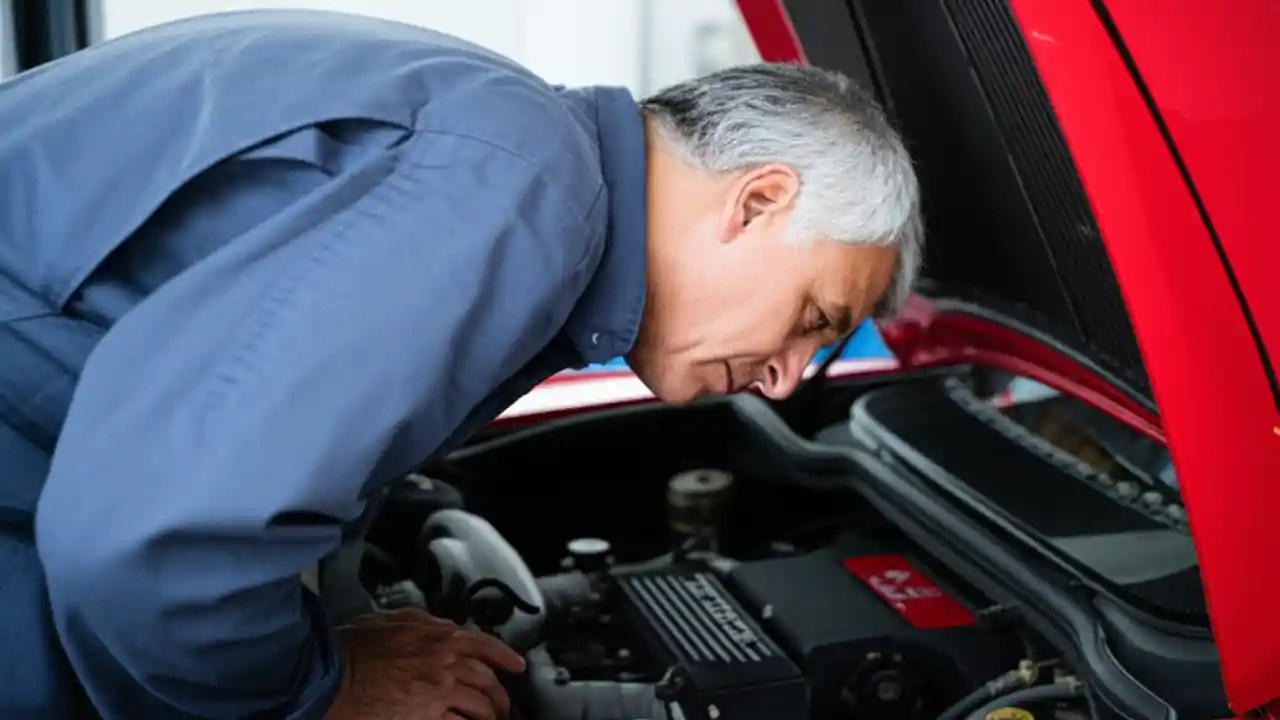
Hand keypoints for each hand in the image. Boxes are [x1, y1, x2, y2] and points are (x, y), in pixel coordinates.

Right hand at [324, 608, 525, 719]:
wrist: (332, 677)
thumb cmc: (353, 648)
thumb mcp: (391, 620)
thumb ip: (421, 622)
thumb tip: (439, 625)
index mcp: (440, 637)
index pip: (485, 644)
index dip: (505, 656)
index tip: (517, 666)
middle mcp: (446, 663)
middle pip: (487, 680)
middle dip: (499, 695)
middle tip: (502, 706)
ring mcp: (439, 693)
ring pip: (479, 707)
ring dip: (488, 716)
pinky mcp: (428, 718)